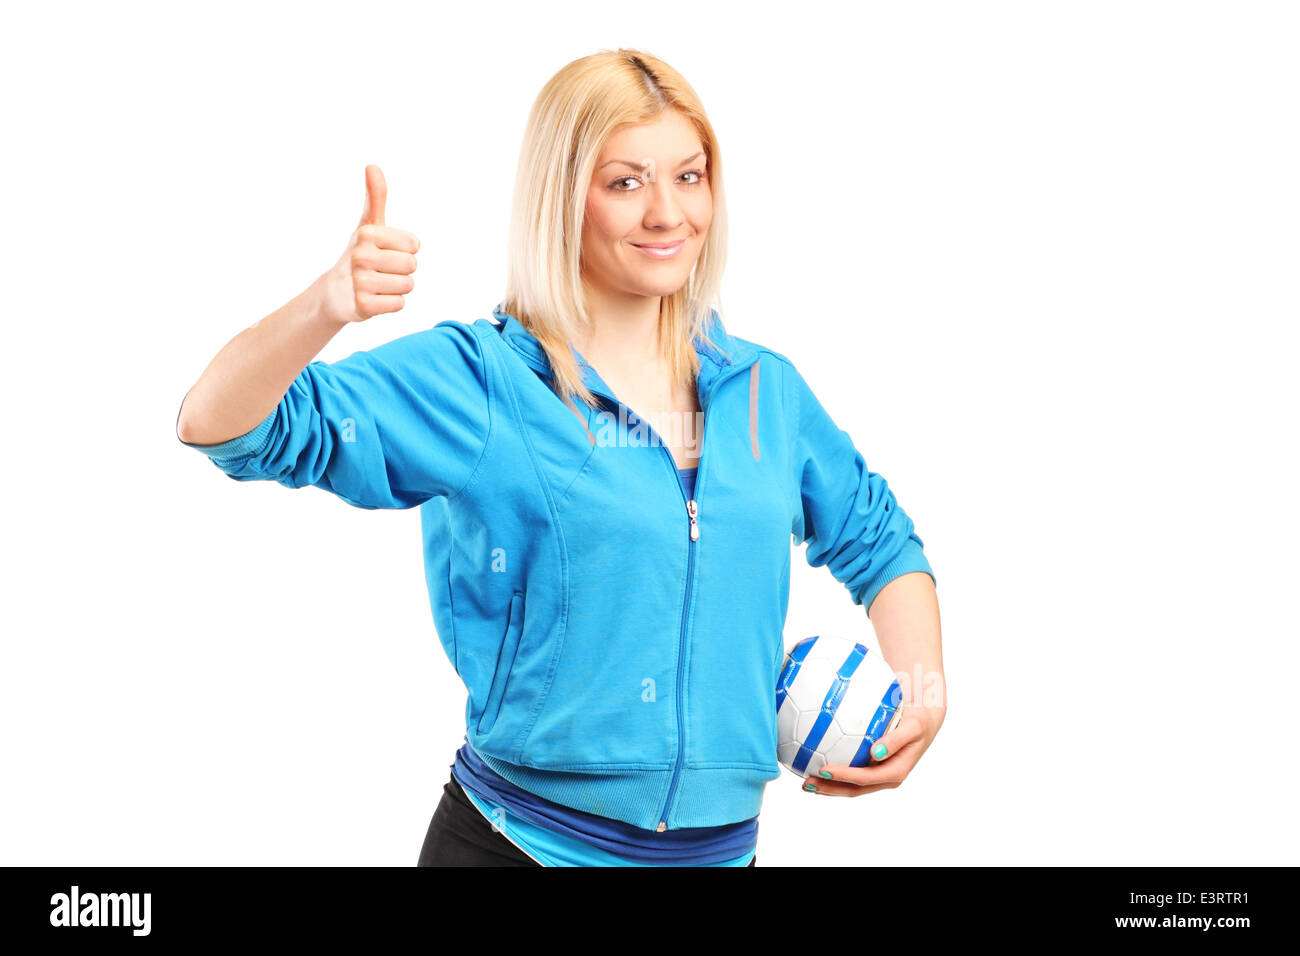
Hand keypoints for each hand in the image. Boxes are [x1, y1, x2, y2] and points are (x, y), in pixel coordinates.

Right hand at [318, 164, 420, 324]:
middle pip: (412, 265)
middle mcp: (361, 256)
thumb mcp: (368, 224)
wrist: (336, 292)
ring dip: (398, 288)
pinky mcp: (363, 306)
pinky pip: (399, 304)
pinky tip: (376, 299)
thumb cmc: (361, 254)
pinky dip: (391, 304)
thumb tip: (372, 166)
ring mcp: (360, 281)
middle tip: (382, 271)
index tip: (386, 252)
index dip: (405, 251)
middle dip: (402, 270)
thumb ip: (376, 197)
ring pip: (407, 285)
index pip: (414, 245)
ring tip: (379, 284)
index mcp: (367, 234)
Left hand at [806, 703, 945, 795]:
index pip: (865, 778)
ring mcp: (877, 774)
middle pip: (854, 789)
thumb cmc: (918, 719)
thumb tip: (876, 752)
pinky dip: (832, 772)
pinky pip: (850, 771)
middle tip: (806, 783)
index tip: (823, 769)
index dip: (844, 777)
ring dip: (828, 786)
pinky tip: (813, 761)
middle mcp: (885, 777)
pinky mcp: (871, 767)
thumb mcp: (913, 726)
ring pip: (849, 785)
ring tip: (805, 781)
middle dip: (830, 789)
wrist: (924, 718)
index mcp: (896, 771)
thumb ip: (896, 740)